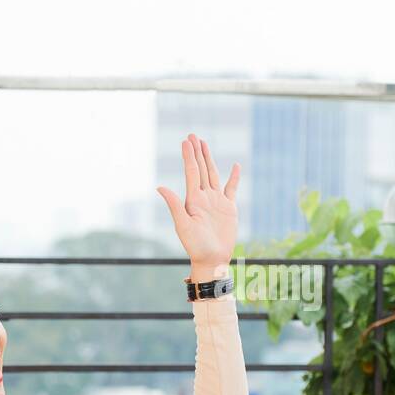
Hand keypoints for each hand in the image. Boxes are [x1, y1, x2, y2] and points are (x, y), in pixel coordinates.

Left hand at [156, 133, 239, 277]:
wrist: (212, 259)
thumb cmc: (196, 246)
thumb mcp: (183, 225)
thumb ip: (174, 205)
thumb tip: (160, 187)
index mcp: (193, 200)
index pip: (191, 172)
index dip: (189, 156)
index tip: (186, 141)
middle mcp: (204, 197)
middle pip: (201, 169)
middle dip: (197, 153)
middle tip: (192, 136)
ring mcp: (216, 201)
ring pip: (213, 174)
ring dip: (209, 159)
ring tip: (204, 144)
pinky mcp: (229, 208)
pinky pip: (232, 188)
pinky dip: (234, 177)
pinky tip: (235, 166)